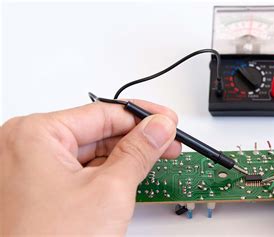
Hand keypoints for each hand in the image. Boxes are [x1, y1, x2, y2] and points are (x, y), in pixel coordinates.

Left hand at [0, 100, 180, 234]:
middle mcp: (26, 147)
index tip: (167, 122)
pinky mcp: (37, 190)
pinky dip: (106, 174)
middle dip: (136, 139)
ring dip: (124, 157)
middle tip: (167, 142)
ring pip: (90, 152)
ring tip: (155, 159)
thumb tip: (158, 128)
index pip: (103, 113)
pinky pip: (79, 171)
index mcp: (35, 134)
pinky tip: (130, 175)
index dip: (142, 118)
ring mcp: (29, 170)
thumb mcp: (109, 190)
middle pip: (96, 131)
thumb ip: (139, 152)